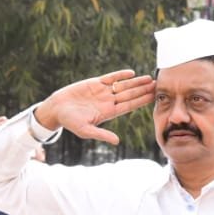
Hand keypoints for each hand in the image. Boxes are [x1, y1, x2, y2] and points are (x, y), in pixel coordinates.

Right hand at [33, 69, 154, 145]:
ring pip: (123, 86)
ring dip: (135, 82)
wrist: (56, 109)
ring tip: (148, 78)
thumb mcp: (85, 130)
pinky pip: (110, 78)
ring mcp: (103, 92)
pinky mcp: (94, 84)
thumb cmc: (70, 122)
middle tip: (157, 85)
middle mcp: (108, 102)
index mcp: (109, 112)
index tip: (153, 97)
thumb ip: (101, 134)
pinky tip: (131, 73)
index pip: (129, 106)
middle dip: (143, 90)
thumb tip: (117, 142)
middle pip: (130, 95)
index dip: (142, 101)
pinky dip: (120, 75)